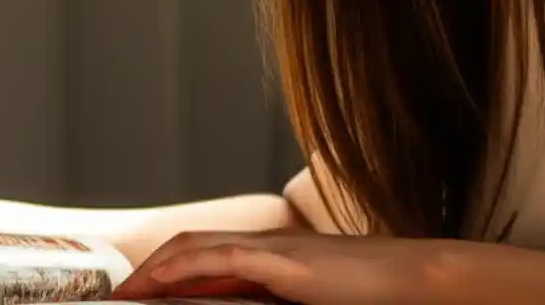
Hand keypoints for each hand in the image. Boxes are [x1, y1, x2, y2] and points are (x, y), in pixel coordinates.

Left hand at [109, 227, 477, 304]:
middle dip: (151, 272)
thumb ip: (275, 300)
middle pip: (191, 248)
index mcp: (274, 257)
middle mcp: (267, 246)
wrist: (424, 281)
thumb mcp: (311, 299)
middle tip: (120, 298)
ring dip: (156, 270)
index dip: (168, 273)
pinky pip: (220, 259)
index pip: (206, 256)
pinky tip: (159, 284)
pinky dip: (183, 269)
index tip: (141, 297)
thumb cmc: (375, 295)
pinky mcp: (283, 261)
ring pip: (196, 248)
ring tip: (128, 295)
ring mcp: (274, 248)